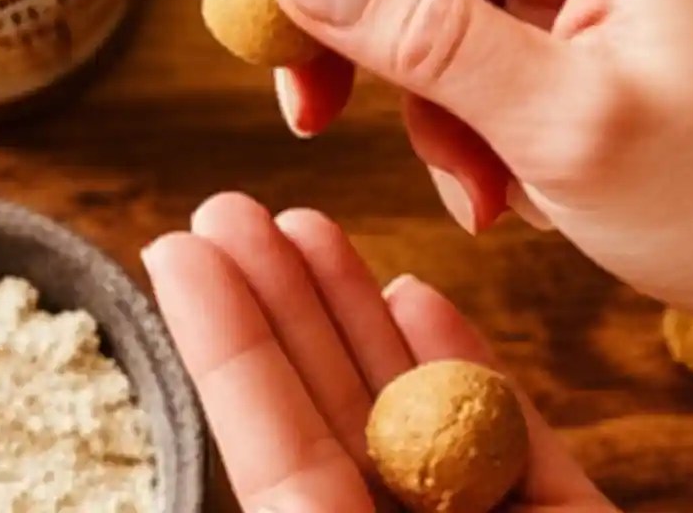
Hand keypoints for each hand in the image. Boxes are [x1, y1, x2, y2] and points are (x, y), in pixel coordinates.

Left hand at [142, 193, 615, 512]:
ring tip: (307, 226)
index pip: (276, 455)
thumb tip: (276, 481)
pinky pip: (513, 436)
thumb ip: (307, 511)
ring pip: (414, 412)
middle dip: (285, 307)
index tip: (179, 251)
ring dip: (360, 315)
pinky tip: (414, 293)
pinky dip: (463, 363)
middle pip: (335, 416)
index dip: (227, 350)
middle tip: (233, 210)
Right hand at [261, 0, 692, 324]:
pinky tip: (499, 184)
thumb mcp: (555, 118)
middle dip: (367, 34)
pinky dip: (464, 115)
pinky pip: (476, 40)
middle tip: (313, 113)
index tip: (257, 30)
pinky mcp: (589, 6)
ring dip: (425, 97)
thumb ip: (416, 31)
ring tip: (473, 186)